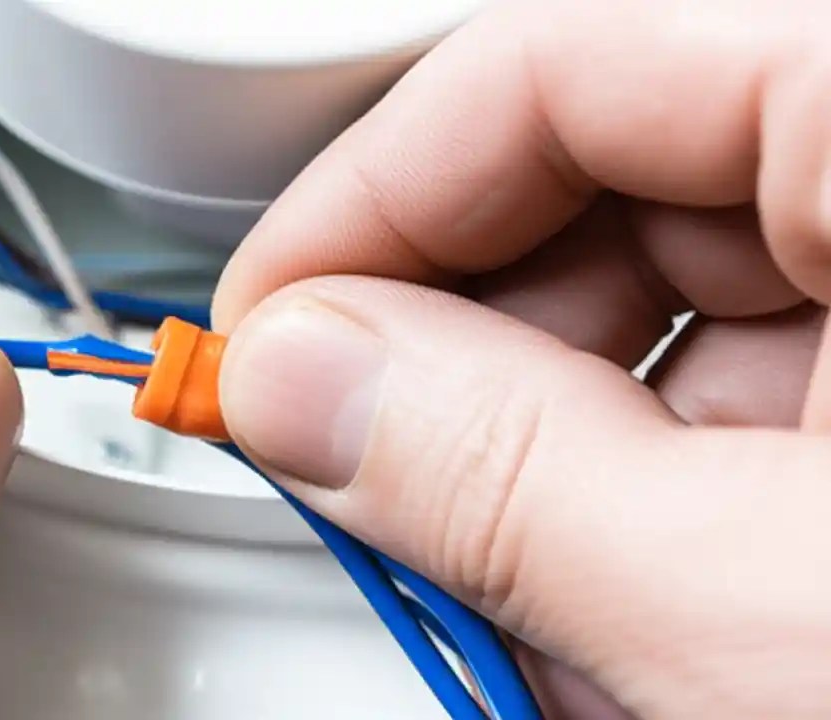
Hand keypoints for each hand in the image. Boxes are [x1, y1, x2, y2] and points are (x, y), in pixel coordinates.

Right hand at [214, 2, 830, 717]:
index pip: (565, 63)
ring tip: (496, 582)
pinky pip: (760, 395)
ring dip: (545, 448)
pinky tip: (617, 596)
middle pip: (608, 186)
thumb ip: (502, 477)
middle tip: (351, 466)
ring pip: (673, 305)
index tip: (269, 329)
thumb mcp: (764, 614)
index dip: (371, 196)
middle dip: (453, 346)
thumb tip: (300, 379)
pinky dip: (655, 496)